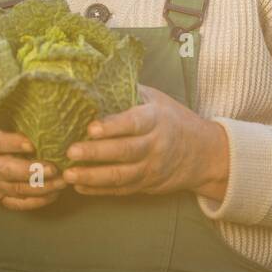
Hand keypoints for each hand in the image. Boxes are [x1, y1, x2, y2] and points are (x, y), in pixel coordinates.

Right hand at [0, 110, 67, 210]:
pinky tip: (54, 195)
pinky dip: (35, 202)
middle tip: (55, 168)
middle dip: (32, 171)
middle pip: (6, 171)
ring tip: (63, 181)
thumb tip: (11, 87)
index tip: (31, 143)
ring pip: (15, 189)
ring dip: (40, 188)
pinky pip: (15, 203)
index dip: (11, 144)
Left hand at [62, 85, 227, 197]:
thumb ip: (130, 94)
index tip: (91, 128)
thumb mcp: (157, 100)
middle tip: (70, 151)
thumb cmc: (172, 120)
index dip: (113, 126)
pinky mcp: (146, 185)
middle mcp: (155, 145)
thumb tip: (96, 80)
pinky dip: (98, 190)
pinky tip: (79, 186)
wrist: (203, 153)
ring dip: (93, 176)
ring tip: (68, 174)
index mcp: (157, 120)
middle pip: (125, 151)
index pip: (135, 123)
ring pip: (121, 176)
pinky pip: (120, 190)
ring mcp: (151, 168)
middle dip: (96, 153)